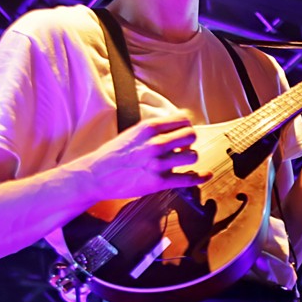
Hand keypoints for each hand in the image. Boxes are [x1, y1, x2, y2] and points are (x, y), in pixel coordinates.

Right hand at [85, 114, 209, 200]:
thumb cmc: (113, 154)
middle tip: (183, 146)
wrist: (96, 175)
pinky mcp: (158, 182)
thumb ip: (153, 130)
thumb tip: (174, 128)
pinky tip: (205, 175)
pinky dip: (200, 177)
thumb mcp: (133, 133)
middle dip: (190, 140)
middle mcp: (155, 144)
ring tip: (182, 160)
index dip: (186, 126)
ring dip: (190, 158)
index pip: (183, 119)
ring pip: (192, 156)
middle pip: (191, 135)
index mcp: (148, 128)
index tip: (182, 132)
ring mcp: (158, 164)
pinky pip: (188, 179)